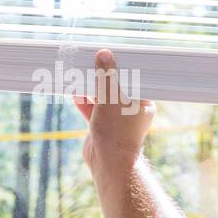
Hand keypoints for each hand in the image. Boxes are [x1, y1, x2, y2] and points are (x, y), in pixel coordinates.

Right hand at [71, 49, 154, 174]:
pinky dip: (83, 100)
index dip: (121, 66)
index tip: (110, 54)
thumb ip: (106, 76)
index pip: (134, 78)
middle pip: (115, 86)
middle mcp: (130, 110)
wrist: (107, 163)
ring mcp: (115, 119)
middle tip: (93, 59)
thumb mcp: (110, 98)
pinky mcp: (101, 125)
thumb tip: (104, 54)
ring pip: (101, 97)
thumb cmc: (117, 132)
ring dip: (90, 87)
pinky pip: (92, 108)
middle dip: (102, 75)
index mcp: (143, 103)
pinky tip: (74, 90)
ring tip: (80, 72)